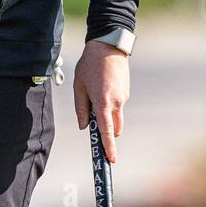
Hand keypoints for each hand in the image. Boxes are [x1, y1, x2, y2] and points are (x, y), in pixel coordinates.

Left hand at [73, 40, 129, 162]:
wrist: (109, 46)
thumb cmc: (89, 66)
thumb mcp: (79, 87)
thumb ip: (81, 108)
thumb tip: (84, 126)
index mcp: (103, 103)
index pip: (107, 131)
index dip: (108, 147)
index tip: (110, 160)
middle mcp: (117, 102)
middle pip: (115, 128)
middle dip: (107, 132)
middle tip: (93, 121)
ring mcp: (124, 97)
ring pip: (116, 116)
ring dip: (108, 116)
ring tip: (94, 94)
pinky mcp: (126, 92)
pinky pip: (118, 105)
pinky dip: (111, 104)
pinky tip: (102, 86)